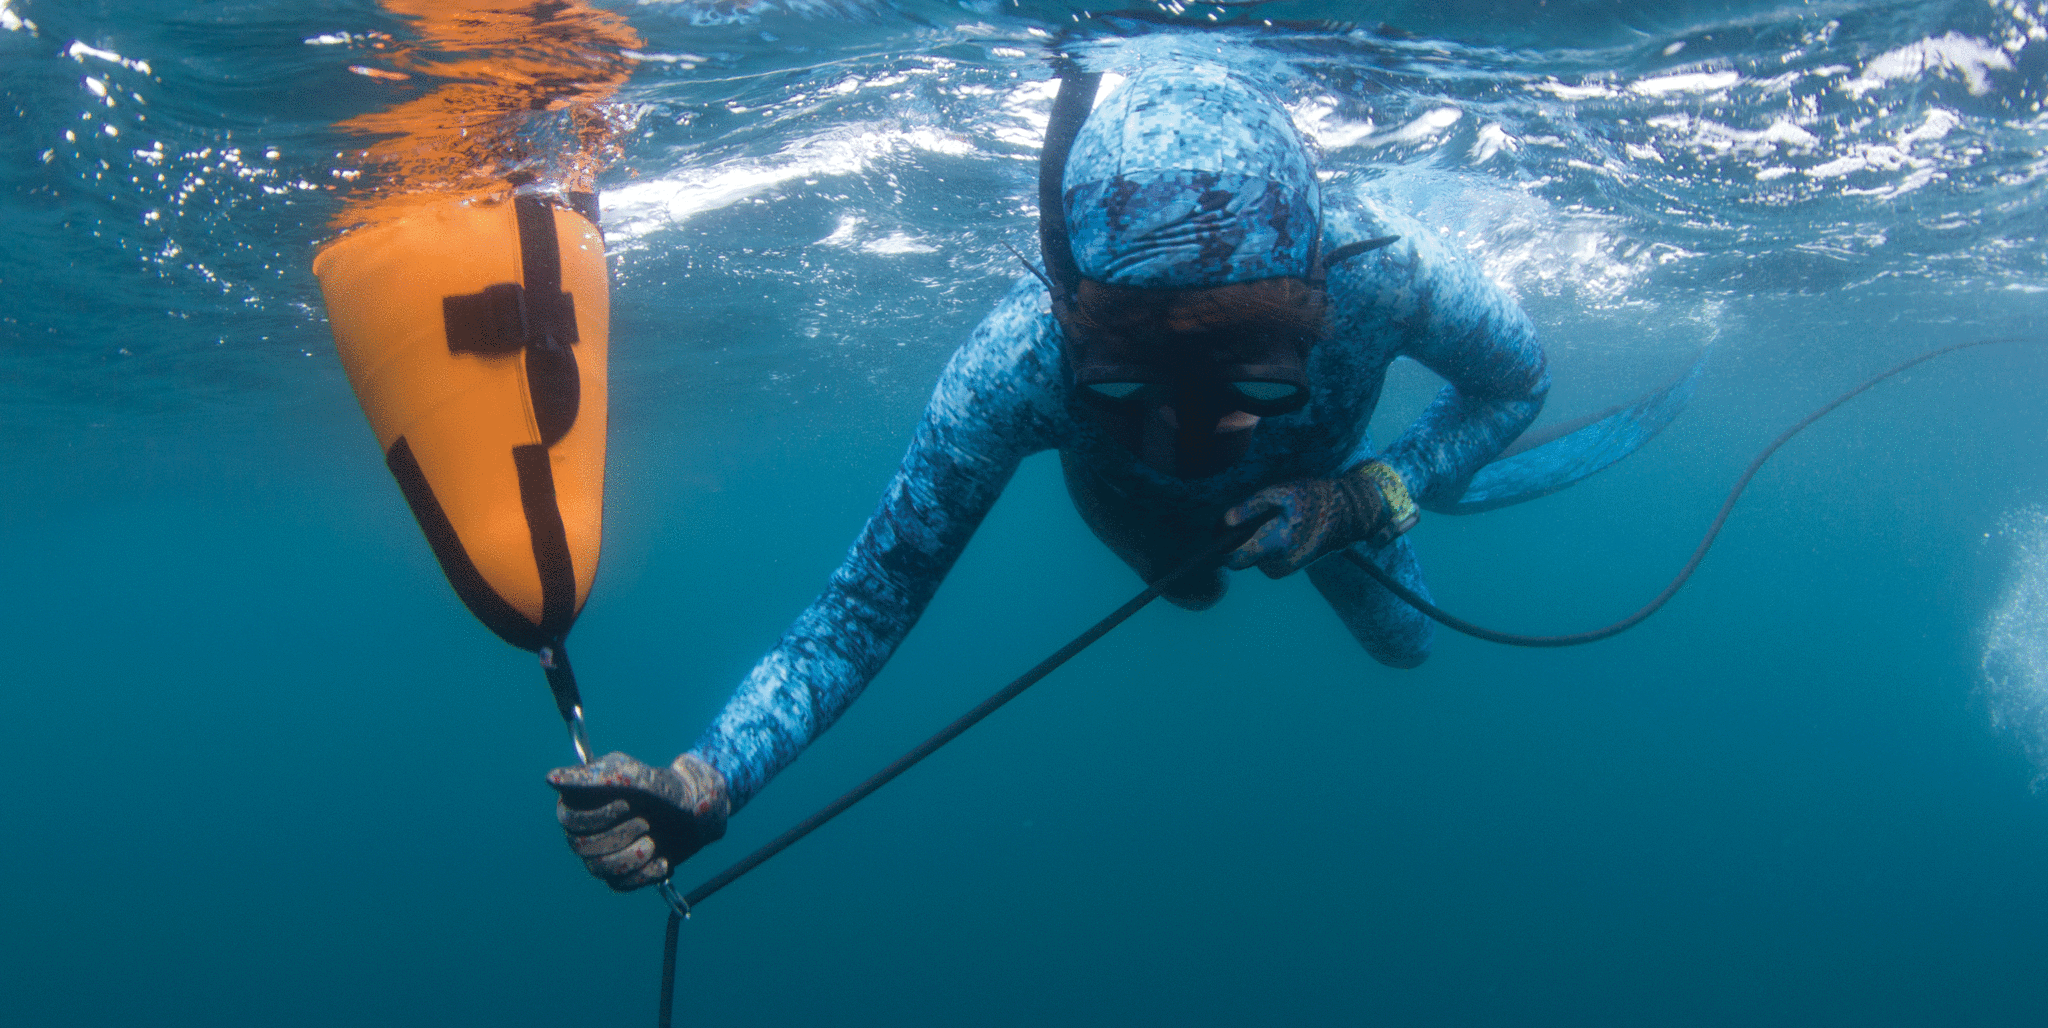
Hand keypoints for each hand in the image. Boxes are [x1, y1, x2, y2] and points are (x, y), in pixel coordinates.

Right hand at [547, 751, 728, 891]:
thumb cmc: (664, 788)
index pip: (568, 819)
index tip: (627, 804)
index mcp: (583, 801)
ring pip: (599, 868)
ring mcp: (601, 854)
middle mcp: (586, 829)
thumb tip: (550, 779)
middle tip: (646, 821)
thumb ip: (592, 777)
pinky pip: (620, 884)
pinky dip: (645, 873)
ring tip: (654, 841)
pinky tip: (662, 860)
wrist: (698, 812)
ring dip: (633, 855)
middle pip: (581, 846)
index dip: (597, 816)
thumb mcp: (633, 776)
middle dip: (621, 834)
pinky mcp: (620, 874)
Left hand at [1223, 461, 1416, 577]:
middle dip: (1239, 543)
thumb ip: (1250, 507)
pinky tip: (1278, 531)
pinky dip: (1266, 547)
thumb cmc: (1311, 499)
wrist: (1345, 515)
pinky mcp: (1289, 569)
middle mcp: (1280, 563)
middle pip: (1243, 559)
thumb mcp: (1280, 493)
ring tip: (1269, 522)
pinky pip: (1266, 560)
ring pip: (1255, 559)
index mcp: (1276, 543)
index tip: (1220, 534)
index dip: (1223, 548)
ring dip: (1255, 543)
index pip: (1236, 559)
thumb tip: (1225, 520)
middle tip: (1245, 520)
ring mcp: (1286, 569)